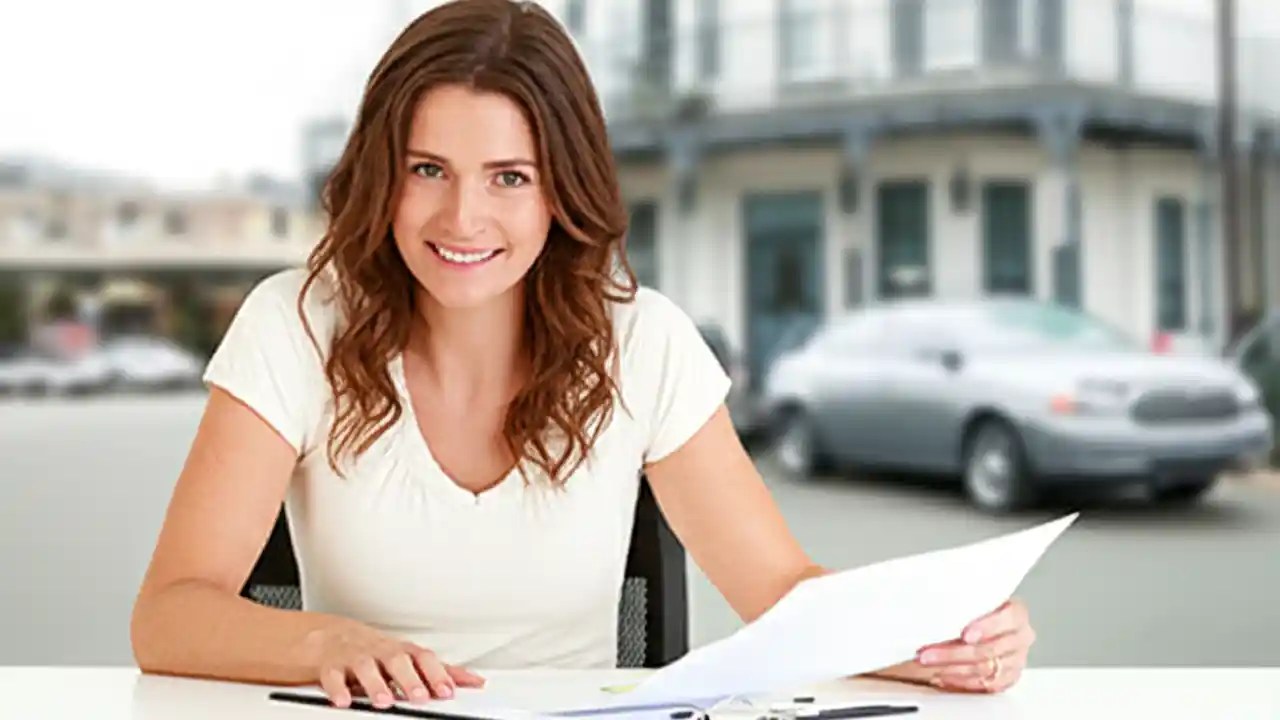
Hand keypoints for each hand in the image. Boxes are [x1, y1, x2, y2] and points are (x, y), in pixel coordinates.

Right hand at [302, 619, 484, 708]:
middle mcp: (380, 652)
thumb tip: (474, 681)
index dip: (437, 673)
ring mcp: (354, 657)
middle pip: (397, 659)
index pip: (423, 658)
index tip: (448, 690)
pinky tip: (343, 700)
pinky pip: (332, 675)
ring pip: (365, 666)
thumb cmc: (376, 651)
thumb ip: (438, 671)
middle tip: (420, 696)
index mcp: (401, 651)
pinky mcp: (329, 667)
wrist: (329, 637)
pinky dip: (337, 688)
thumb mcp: (407, 659)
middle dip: (410, 678)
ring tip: (384, 700)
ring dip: (376, 683)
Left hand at [913, 598, 1034, 693]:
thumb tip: (930, 606)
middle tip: (927, 654)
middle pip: (990, 649)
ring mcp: (1016, 660)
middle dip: (954, 653)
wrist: (988, 628)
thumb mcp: (974, 599)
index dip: (987, 627)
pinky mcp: (1008, 679)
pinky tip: (941, 675)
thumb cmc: (977, 609)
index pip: (1008, 619)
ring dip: (951, 669)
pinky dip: (960, 681)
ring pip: (984, 670)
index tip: (965, 635)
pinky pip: (985, 686)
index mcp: (1017, 613)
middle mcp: (1021, 637)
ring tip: (927, 664)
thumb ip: (962, 603)